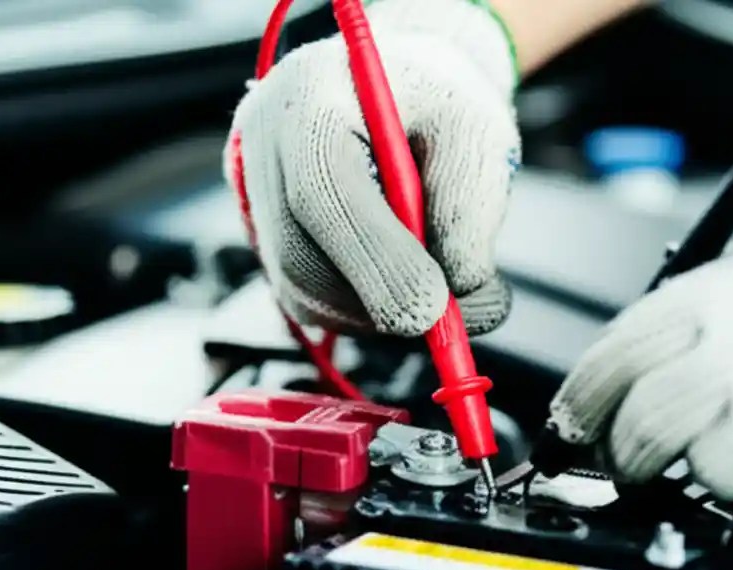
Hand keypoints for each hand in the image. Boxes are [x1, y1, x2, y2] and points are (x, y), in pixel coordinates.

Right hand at [228, 0, 519, 336]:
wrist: (405, 87)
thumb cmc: (442, 103)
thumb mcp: (477, 133)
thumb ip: (468, 207)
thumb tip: (454, 291)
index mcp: (310, 96)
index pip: (322, 191)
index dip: (376, 259)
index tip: (433, 306)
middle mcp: (263, 146)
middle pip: (298, 257)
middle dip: (378, 302)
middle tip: (448, 319)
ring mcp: (255, 194)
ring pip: (302, 292)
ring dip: (376, 313)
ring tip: (440, 292)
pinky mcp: (265, 236)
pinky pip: (306, 298)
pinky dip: (360, 310)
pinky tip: (403, 283)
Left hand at [550, 180, 732, 539]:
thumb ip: (691, 312)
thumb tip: (624, 371)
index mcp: (710, 300)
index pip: (608, 363)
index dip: (579, 404)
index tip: (572, 426)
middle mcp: (731, 360)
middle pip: (638, 432)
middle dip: (628, 454)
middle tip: (640, 458)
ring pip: (703, 477)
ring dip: (724, 468)